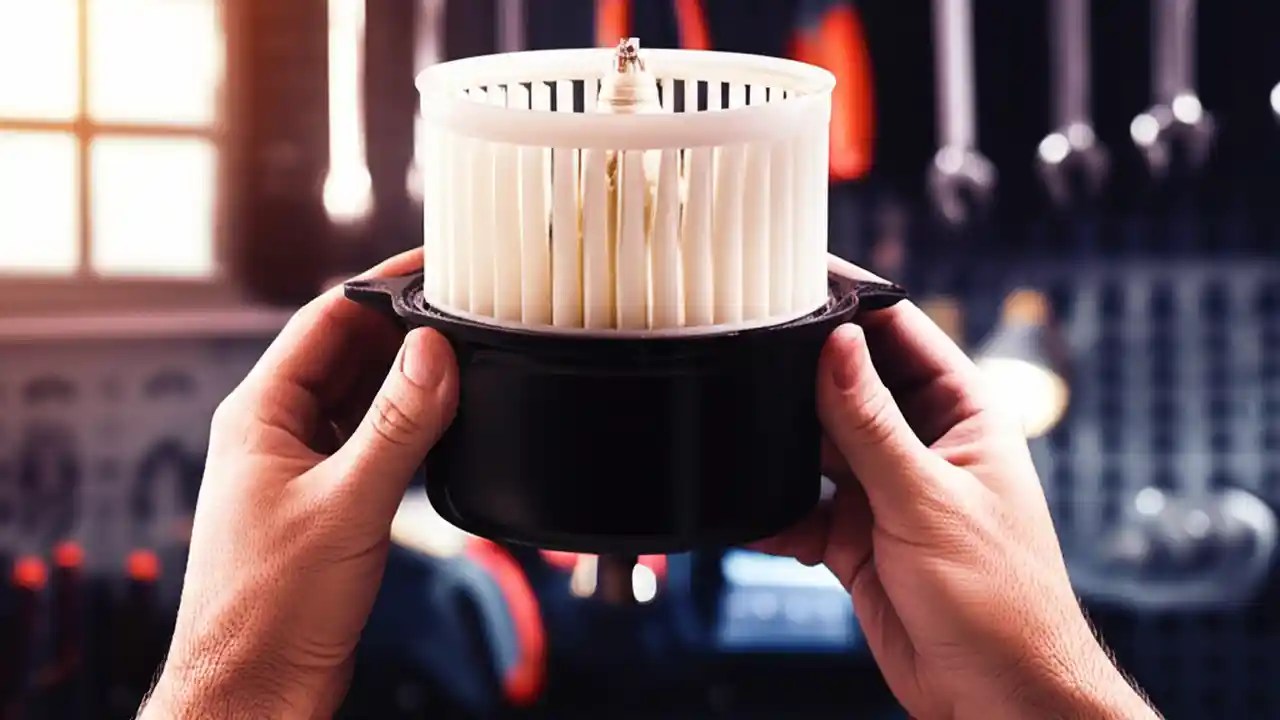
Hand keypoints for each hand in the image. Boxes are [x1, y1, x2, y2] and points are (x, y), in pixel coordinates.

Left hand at [140, 250, 458, 717]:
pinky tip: (444, 424)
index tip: (429, 265)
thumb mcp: (347, 505)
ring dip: (408, 379)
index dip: (377, 287)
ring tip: (465, 356)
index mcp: (259, 415)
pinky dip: (408, 426)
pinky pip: (371, 442)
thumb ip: (397, 425)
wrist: (254, 690)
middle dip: (402, 330)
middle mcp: (276, 433)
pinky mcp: (326, 503)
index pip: (323, 322)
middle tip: (463, 308)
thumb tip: (435, 353)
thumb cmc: (270, 608)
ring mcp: (300, 468)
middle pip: (346, 355)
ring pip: (361, 399)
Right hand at [756, 303, 1156, 718]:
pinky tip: (750, 516)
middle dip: (799, 380)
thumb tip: (835, 344)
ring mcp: (884, 491)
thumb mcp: (926, 500)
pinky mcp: (854, 538)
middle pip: (846, 386)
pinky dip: (774, 514)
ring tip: (740, 438)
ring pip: (815, 447)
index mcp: (961, 414)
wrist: (995, 698)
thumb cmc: (1002, 602)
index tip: (796, 279)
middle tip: (744, 358)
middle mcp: (920, 444)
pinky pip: (800, 510)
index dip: (851, 303)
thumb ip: (871, 424)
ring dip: (781, 450)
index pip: (901, 332)